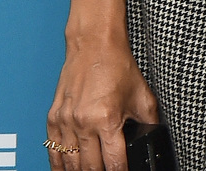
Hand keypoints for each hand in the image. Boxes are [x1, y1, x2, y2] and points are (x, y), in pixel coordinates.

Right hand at [49, 30, 158, 170]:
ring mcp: (66, 122)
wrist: (94, 46)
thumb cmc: (117, 67)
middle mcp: (83, 123)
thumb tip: (153, 138)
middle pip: (90, 166)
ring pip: (70, 163)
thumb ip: (149, 122)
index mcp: (107, 119)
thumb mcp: (143, 96)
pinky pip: (53, 150)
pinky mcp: (53, 118)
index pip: (113, 161)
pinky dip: (58, 165)